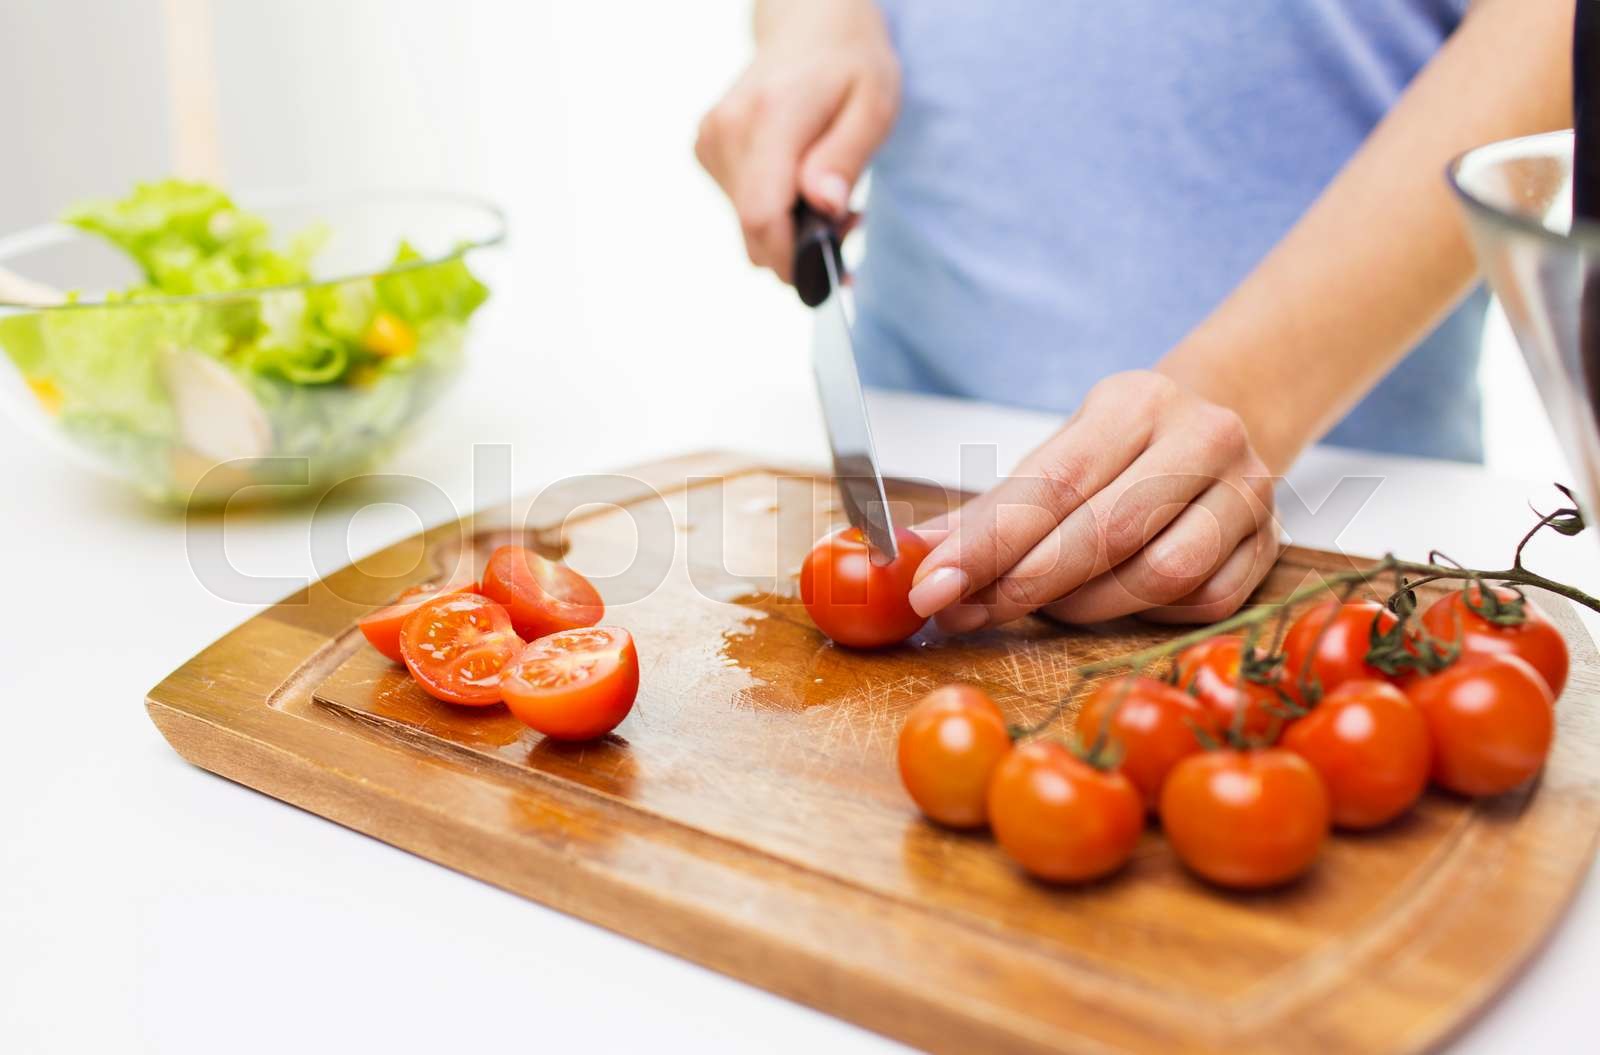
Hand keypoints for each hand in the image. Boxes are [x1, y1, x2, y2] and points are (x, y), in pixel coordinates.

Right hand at [695, 0, 898, 280]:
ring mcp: (710, 141)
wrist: (809, 24)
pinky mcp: (707, 151)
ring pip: (745, 226)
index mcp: (769, 117)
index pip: (761, 216)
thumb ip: (844, 158)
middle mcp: (728, 130)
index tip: (830, 268)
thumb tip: (823, 207)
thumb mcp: (873, 105)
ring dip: (789, 232)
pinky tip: (801, 186)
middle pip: (752, 230)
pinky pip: (740, 208)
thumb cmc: (850, 63)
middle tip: (849, 225)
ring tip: (830, 196)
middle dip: (800, 249)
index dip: (791, 259)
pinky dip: (774, 214)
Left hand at [907, 371, 1281, 629]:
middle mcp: (1202, 436)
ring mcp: (1248, 492)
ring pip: (1159, 575)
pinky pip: (1201, 604)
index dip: (987, 543)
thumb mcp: (1056, 458)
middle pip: (1106, 532)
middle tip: (966, 610)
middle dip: (1024, 583)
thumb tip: (912, 555)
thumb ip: (990, 510)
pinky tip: (1118, 599)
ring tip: (1045, 603)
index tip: (931, 585)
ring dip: (1086, 605)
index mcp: (1135, 401)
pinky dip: (1146, 615)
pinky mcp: (1270, 545)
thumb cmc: (1120, 454)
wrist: (1219, 429)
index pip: (1052, 482)